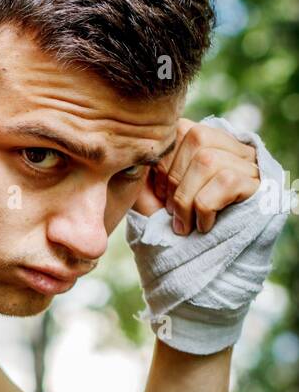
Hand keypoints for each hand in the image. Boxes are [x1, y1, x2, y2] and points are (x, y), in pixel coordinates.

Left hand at [132, 118, 259, 233]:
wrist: (204, 264)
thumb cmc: (178, 225)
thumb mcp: (152, 196)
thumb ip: (142, 170)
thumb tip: (133, 149)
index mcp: (209, 142)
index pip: (181, 127)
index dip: (164, 161)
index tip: (159, 192)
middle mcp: (233, 146)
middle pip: (197, 138)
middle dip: (174, 180)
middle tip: (171, 211)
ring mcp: (250, 165)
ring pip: (209, 160)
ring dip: (187, 198)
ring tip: (185, 224)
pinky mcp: (259, 185)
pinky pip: (226, 181)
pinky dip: (205, 207)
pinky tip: (204, 225)